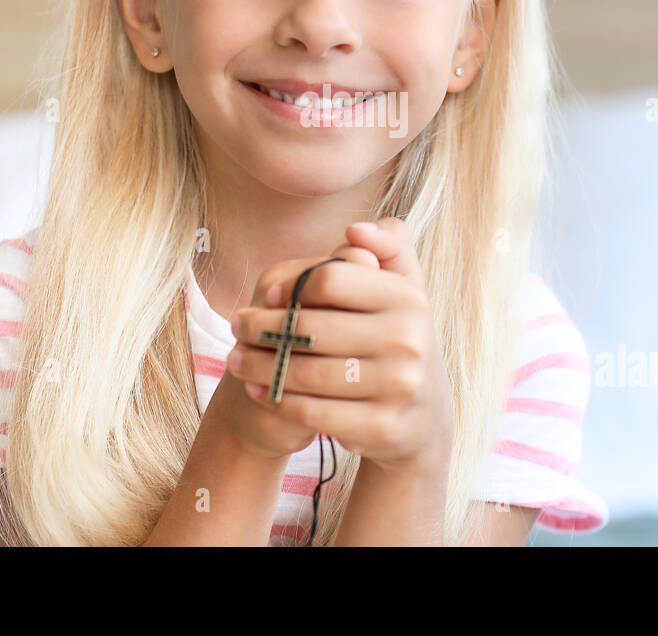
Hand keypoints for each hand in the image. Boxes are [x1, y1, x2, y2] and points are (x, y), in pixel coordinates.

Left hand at [226, 217, 454, 471]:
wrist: (422, 418)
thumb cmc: (397, 339)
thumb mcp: (403, 289)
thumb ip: (388, 246)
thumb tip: (356, 230)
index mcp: (408, 298)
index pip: (331, 278)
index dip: (291, 286)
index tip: (266, 295)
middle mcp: (408, 341)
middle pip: (310, 327)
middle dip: (262, 328)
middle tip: (235, 328)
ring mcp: (398, 387)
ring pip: (306, 372)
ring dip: (260, 365)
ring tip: (236, 359)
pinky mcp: (381, 428)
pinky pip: (312, 411)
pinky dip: (277, 399)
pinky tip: (257, 391)